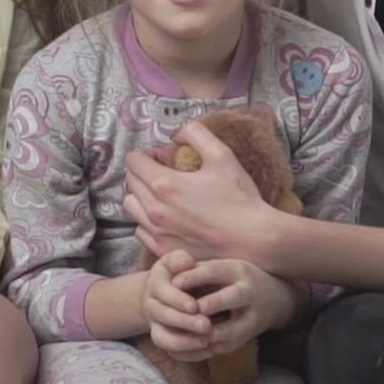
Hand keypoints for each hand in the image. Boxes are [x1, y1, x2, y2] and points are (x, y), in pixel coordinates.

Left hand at [124, 121, 271, 262]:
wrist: (253, 240)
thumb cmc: (240, 198)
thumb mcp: (222, 155)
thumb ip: (196, 133)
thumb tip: (176, 136)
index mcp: (163, 184)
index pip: (133, 160)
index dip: (148, 154)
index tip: (165, 158)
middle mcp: (153, 210)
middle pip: (129, 182)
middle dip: (144, 172)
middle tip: (167, 174)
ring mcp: (156, 233)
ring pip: (131, 207)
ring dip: (142, 196)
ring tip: (164, 196)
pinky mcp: (162, 250)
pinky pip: (140, 231)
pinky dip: (147, 221)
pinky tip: (168, 218)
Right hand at [142, 249, 213, 358]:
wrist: (162, 292)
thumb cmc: (177, 273)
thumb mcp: (175, 261)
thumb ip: (180, 259)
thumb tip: (186, 262)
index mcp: (155, 285)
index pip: (163, 293)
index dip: (178, 300)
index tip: (195, 306)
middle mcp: (152, 306)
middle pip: (164, 317)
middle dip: (185, 323)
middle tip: (206, 325)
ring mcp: (155, 325)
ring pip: (163, 339)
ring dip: (185, 342)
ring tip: (207, 341)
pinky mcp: (163, 339)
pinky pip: (171, 353)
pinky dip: (189, 355)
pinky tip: (208, 351)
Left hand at [169, 258, 300, 357]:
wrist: (274, 299)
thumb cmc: (237, 279)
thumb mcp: (223, 268)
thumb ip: (199, 270)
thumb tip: (171, 274)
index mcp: (237, 270)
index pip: (215, 270)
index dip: (195, 276)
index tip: (174, 282)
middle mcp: (248, 292)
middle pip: (235, 296)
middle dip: (214, 303)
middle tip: (193, 309)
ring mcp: (252, 316)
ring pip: (238, 326)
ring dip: (217, 332)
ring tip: (197, 334)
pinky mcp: (250, 335)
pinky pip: (233, 344)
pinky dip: (216, 347)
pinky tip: (199, 348)